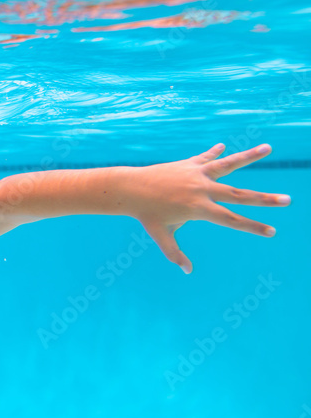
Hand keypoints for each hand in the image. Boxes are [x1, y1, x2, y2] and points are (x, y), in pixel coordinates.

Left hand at [123, 143, 290, 273]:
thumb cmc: (146, 216)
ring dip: (249, 156)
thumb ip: (175, 253)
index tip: (272, 231)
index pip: (232, 220)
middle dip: (264, 199)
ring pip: (228, 164)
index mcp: (198, 209)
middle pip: (239, 194)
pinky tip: (223, 147)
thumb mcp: (162, 236)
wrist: (130, 189)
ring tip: (268, 147)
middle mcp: (201, 189)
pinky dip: (214, 153)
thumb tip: (187, 271)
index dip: (252, 226)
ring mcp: (196, 174)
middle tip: (287, 200)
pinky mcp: (188, 164)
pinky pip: (205, 158)